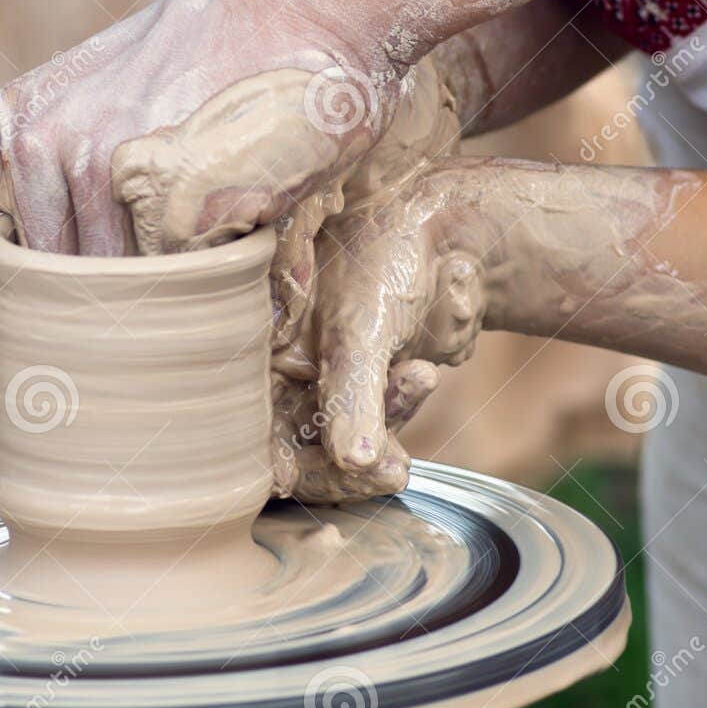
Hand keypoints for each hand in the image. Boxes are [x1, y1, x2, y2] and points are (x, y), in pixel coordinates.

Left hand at [0, 0, 439, 279]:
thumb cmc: (230, 64)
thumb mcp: (123, 103)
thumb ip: (78, 182)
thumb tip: (77, 297)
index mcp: (18, 121)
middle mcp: (38, 145)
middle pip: (62, 285)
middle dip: (121, 281)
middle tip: (181, 201)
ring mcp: (94, 169)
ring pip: (127, 296)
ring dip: (186, 269)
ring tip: (223, 181)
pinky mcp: (161, 195)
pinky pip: (194, 284)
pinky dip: (233, 261)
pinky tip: (251, 193)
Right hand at [273, 162, 490, 498]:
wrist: (450, 229)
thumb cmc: (385, 256)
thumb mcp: (360, 331)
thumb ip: (351, 399)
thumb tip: (351, 462)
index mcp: (260, 349)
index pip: (256, 430)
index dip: (284, 463)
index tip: (320, 478)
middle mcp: (285, 369)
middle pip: (303, 450)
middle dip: (351, 457)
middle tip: (393, 467)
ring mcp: (329, 377)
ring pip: (350, 440)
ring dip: (387, 419)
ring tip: (420, 377)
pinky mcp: (371, 382)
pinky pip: (385, 420)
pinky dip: (405, 401)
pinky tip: (426, 369)